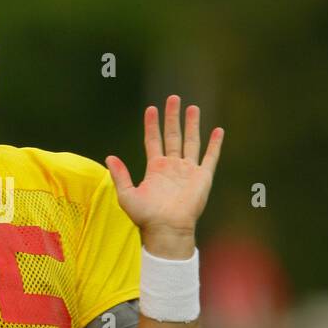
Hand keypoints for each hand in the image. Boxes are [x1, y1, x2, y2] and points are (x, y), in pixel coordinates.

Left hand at [105, 95, 223, 257]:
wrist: (167, 229)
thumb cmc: (146, 217)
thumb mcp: (127, 195)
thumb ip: (120, 175)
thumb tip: (109, 157)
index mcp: (155, 168)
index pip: (153, 140)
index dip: (152, 125)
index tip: (151, 109)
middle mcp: (172, 166)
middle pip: (173, 135)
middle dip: (173, 117)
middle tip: (173, 98)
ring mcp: (188, 170)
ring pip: (191, 141)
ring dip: (192, 125)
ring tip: (192, 107)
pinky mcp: (202, 177)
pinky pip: (210, 157)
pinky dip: (214, 144)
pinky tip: (217, 130)